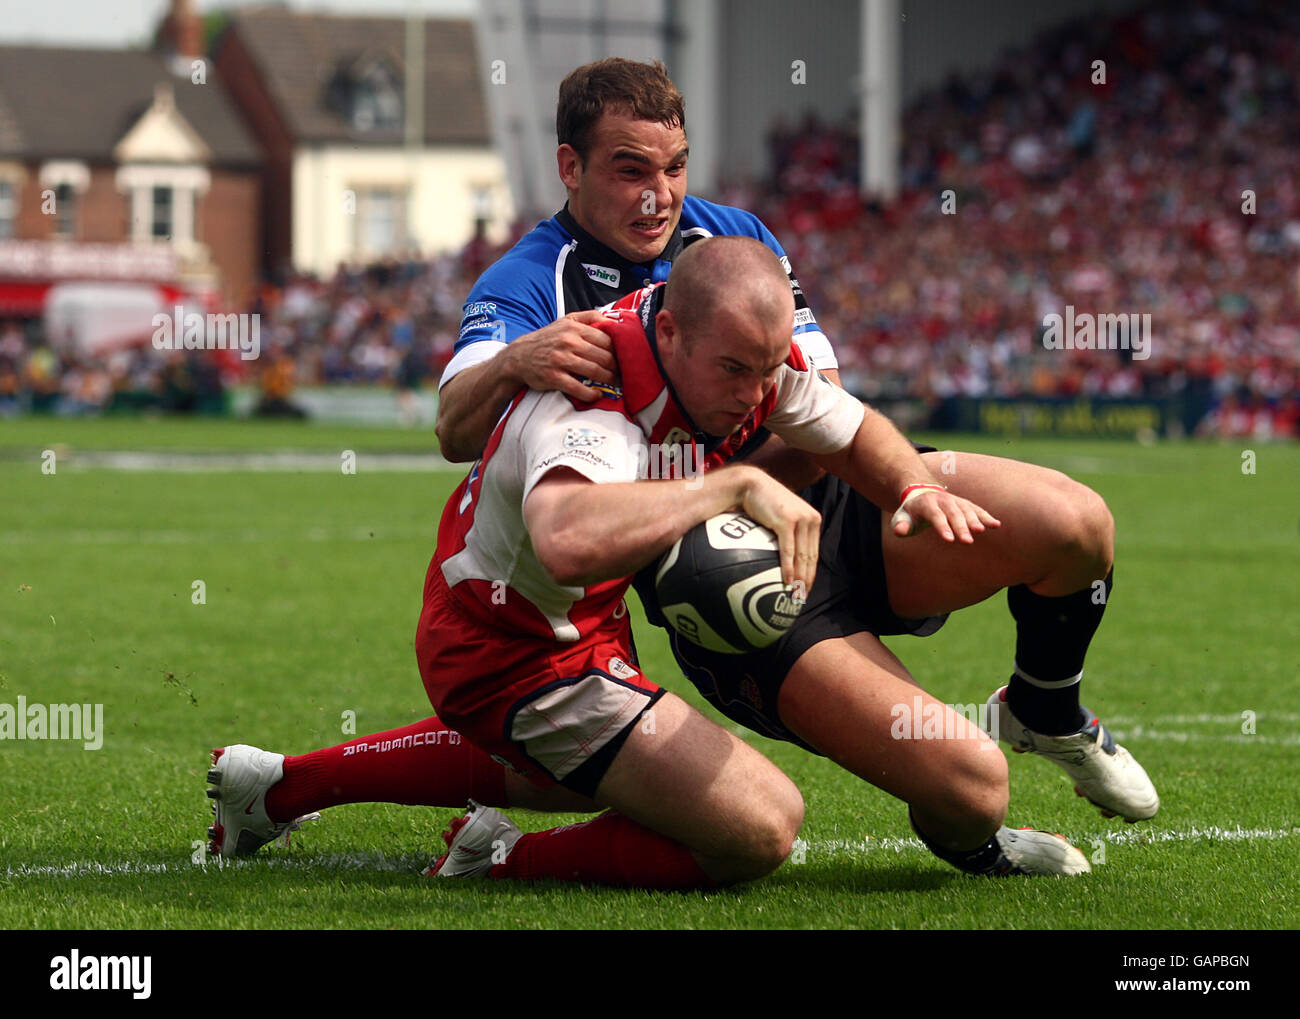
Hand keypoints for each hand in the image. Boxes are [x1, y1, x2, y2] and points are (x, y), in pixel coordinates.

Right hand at [502, 311, 616, 401]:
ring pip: (595, 371)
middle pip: (604, 356)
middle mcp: (568, 342)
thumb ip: (590, 317)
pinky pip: (578, 388)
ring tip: (615, 384)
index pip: (607, 339)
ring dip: (609, 380)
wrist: (519, 356)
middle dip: (617, 367)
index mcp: (574, 328)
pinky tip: (597, 395)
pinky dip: (591, 394)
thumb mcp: (566, 321)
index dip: (619, 350)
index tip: (625, 358)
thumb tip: (614, 320)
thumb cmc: (548, 339)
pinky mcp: (554, 377)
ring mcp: (560, 360)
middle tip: (623, 374)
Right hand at [737, 468, 822, 597]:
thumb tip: (783, 557)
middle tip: (801, 597)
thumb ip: (787, 533)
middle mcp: (810, 519)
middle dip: (807, 580)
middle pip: (810, 557)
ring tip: (795, 594)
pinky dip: (788, 568)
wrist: (751, 484)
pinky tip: (786, 581)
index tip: (806, 588)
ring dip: (799, 578)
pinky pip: (788, 550)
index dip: (811, 572)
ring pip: (802, 556)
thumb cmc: (762, 502)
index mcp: (812, 520)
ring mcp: (800, 520)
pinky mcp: (787, 521)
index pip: (813, 552)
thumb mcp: (781, 517)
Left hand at [890, 487, 1000, 542]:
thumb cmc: (911, 512)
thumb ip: (901, 525)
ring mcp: (955, 501)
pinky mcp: (964, 504)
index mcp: (926, 504)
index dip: (942, 527)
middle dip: (961, 527)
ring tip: (982, 530)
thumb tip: (900, 531)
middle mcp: (943, 500)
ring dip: (975, 520)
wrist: (921, 492)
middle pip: (953, 514)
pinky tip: (996, 525)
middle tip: (967, 541)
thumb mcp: (902, 517)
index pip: (935, 516)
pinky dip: (986, 517)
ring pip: (967, 510)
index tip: (949, 539)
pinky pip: (977, 510)